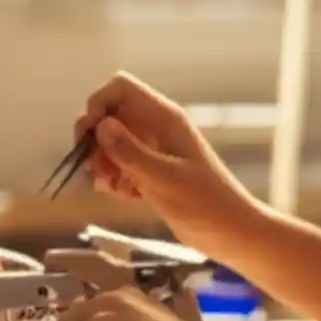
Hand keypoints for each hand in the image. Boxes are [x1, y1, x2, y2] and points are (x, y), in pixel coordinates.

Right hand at [76, 72, 258, 249]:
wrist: (231, 232)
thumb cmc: (205, 204)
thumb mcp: (164, 179)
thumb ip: (130, 152)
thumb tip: (100, 125)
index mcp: (164, 118)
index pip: (119, 88)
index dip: (98, 105)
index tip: (89, 138)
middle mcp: (156, 127)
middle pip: (110, 114)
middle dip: (95, 140)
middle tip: (95, 170)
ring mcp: (154, 149)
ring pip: (112, 141)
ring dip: (102, 162)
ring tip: (111, 188)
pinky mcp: (152, 171)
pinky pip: (121, 164)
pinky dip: (115, 178)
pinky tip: (126, 196)